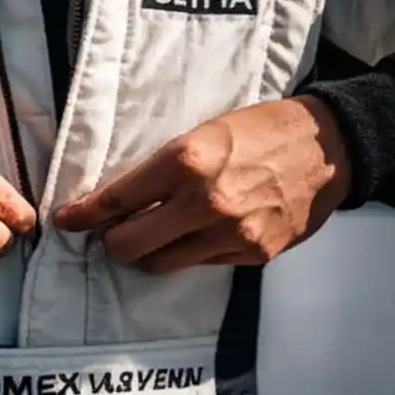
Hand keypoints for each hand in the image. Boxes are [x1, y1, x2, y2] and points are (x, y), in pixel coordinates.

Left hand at [53, 96, 350, 272]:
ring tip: (154, 234)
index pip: (115, 201)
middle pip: (128, 246)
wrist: (328, 147)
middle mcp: (205, 202)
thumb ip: (163, 168)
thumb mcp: (204, 132)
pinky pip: (200, 264)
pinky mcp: (252, 255)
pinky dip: (190, 252)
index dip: (83, 215)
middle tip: (113, 232)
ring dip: (148, 252)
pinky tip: (200, 233)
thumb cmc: (261, 130)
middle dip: (113, 241)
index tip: (66, 220)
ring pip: (160, 263)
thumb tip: (118, 200)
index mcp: (186, 160)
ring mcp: (231, 233)